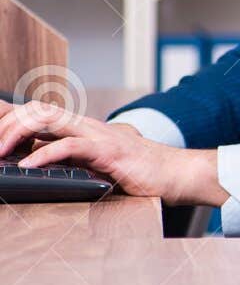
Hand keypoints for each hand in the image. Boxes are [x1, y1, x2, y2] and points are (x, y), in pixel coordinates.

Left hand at [0, 102, 226, 206]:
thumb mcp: (97, 163)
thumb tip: (35, 163)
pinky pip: (71, 146)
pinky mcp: (109, 151)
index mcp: (82, 128)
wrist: (178, 174)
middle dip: (6, 124)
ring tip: (0, 152)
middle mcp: (87, 126)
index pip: (37, 112)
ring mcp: (98, 135)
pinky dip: (45, 154)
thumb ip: (72, 158)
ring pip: (48, 119)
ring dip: (17, 133)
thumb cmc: (140, 173)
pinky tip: (29, 166)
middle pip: (36, 109)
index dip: (9, 118)